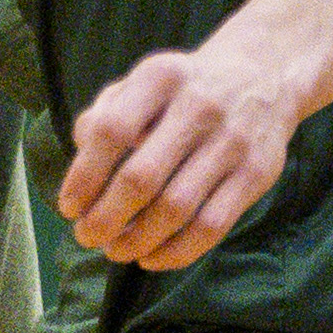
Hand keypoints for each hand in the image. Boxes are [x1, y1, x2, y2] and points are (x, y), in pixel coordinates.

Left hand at [56, 45, 297, 271]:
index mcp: (159, 77)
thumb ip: (105, 114)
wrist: (264, 75)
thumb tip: (81, 161)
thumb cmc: (183, 87)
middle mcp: (197, 106)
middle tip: (87, 236)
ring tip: (115, 251)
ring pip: (177, 208)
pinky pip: (212, 225)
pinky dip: (177, 251)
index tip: (69, 206)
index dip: (84, 175)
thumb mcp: (143, 81)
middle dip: (107, 217)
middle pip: (142, 177)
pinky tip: (152, 257)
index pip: (111, 131)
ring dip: (138, 240)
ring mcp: (231, 142)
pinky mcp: (257, 174)